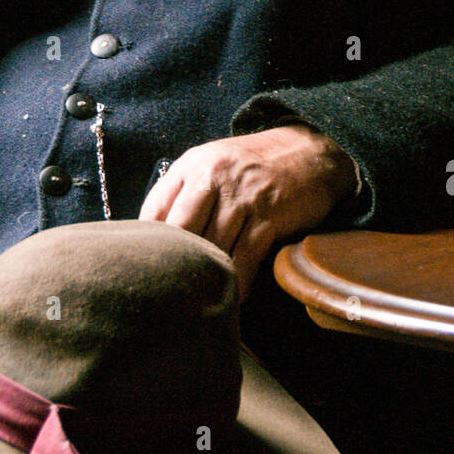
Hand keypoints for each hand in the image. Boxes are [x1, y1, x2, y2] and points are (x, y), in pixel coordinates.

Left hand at [138, 123, 360, 298]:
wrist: (306, 153)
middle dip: (174, 263)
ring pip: (212, 247)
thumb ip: (181, 194)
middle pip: (180, 231)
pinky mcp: (269, 217)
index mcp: (192, 165)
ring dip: (206, 276)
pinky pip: (245, 258)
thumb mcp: (210, 165)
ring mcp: (243, 197)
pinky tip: (232, 295)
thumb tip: (151, 236)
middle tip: (168, 291)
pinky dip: (238, 281)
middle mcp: (214, 177)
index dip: (147, 244)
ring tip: (196, 301)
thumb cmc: (250, 167)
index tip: (147, 267)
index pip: (155, 209)